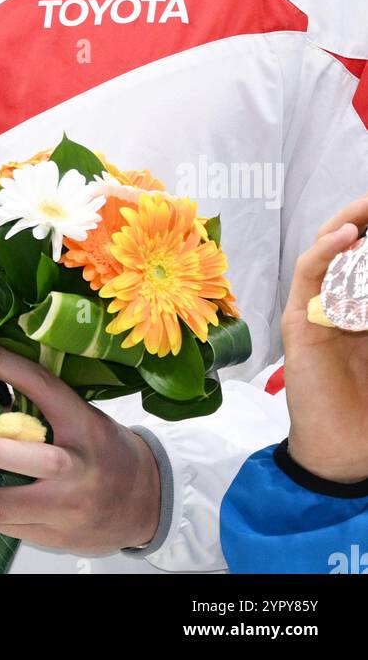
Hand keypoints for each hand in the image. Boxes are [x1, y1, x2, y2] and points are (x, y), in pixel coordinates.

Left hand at [0, 340, 160, 554]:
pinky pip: (6, 527)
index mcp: (84, 424)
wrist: (148, 504)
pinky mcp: (54, 537)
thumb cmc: (107, 453)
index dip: (1, 364)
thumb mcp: (85, 420)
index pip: (40, 385)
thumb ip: (45, 411)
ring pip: (6, 507)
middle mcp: (77, 467)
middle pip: (31, 460)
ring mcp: (66, 508)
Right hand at [281, 194, 367, 482]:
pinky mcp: (299, 319)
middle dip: (363, 220)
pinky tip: (347, 235)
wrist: (346, 452)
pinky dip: (325, 250)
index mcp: (362, 308)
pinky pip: (308, 273)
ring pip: (326, 252)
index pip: (365, 256)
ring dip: (349, 224)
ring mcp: (315, 308)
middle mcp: (337, 302)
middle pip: (347, 246)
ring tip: (367, 207)